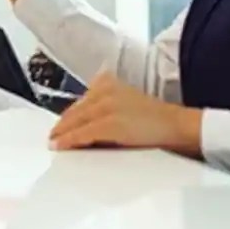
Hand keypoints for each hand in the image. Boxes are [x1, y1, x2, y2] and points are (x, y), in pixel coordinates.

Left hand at [48, 72, 202, 157]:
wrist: (178, 126)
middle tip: (51, 137)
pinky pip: (82, 134)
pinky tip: (60, 146)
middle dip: (62, 125)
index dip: (68, 116)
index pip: (81, 102)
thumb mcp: (126, 103)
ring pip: (75, 121)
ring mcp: (106, 106)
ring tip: (53, 143)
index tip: (58, 125)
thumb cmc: (155, 121)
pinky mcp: (109, 123)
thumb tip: (83, 123)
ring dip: (62, 133)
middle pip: (75, 111)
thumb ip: (105, 106)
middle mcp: (105, 89)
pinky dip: (69, 141)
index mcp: (108, 82)